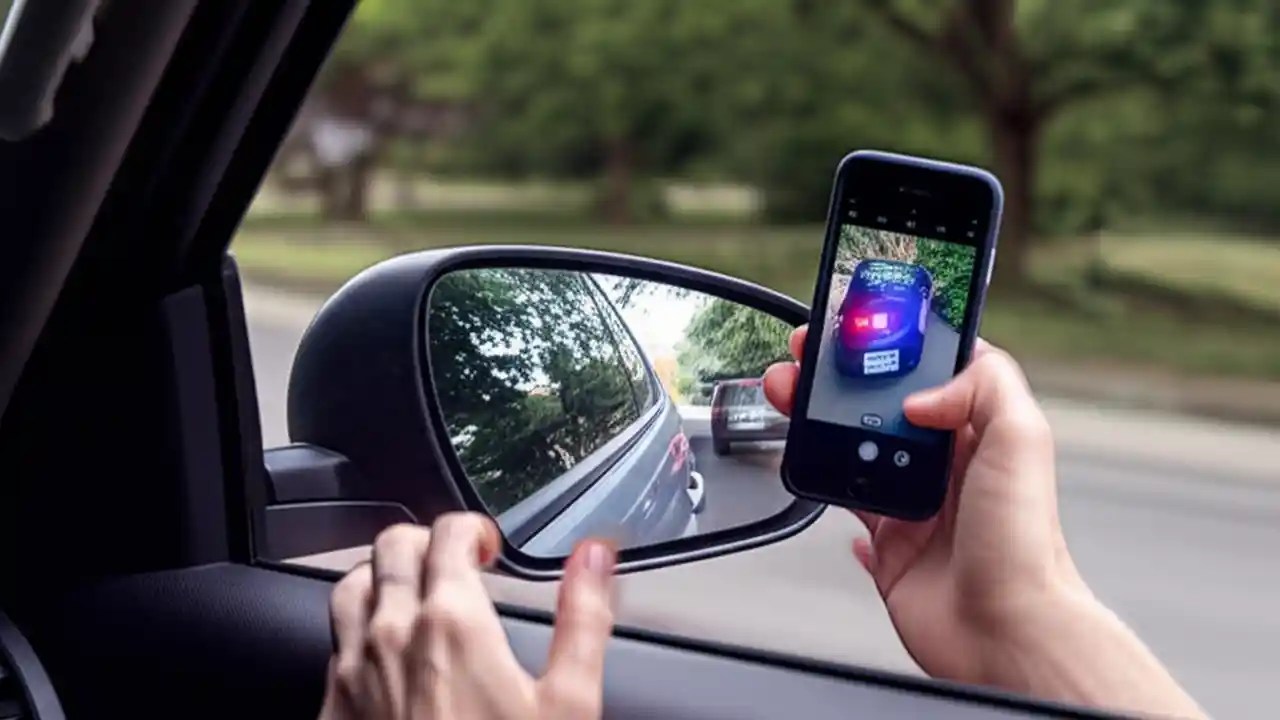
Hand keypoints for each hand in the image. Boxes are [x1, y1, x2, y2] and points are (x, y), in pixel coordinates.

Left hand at [319, 513, 616, 719]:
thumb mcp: (569, 703)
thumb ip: (583, 618)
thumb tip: (595, 557)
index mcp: (453, 621)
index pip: (447, 533)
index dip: (472, 528)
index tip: (488, 546)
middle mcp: (392, 634)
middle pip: (391, 547)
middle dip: (427, 542)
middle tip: (457, 565)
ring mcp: (352, 672)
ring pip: (351, 587)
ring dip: (382, 577)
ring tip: (414, 594)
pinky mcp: (331, 710)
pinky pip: (332, 645)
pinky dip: (358, 631)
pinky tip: (386, 656)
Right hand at [763, 327, 1204, 717]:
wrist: (1001, 629)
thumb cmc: (1024, 545)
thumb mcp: (1022, 438)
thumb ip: (984, 386)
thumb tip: (921, 390)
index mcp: (979, 430)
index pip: (930, 370)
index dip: (891, 344)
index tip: (855, 324)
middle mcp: (946, 462)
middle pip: (880, 403)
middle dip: (838, 378)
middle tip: (801, 360)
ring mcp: (913, 502)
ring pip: (853, 446)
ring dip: (817, 421)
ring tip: (787, 398)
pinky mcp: (888, 542)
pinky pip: (846, 502)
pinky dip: (824, 482)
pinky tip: (807, 460)